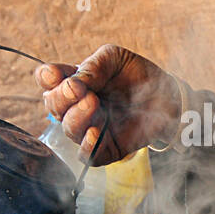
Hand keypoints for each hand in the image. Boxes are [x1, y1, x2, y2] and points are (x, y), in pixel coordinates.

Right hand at [35, 44, 181, 165]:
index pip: (48, 81)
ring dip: (77, 117)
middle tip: (81, 91)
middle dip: (62, 98)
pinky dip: (87, 145)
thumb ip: (91, 66)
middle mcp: (76, 106)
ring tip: (94, 104)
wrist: (167, 96)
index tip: (55, 75)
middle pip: (52, 105)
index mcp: (74, 81)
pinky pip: (86, 155)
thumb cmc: (138, 74)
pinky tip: (95, 132)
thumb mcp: (114, 58)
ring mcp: (88, 128)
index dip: (47, 78)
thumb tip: (71, 83)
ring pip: (68, 129)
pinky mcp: (105, 148)